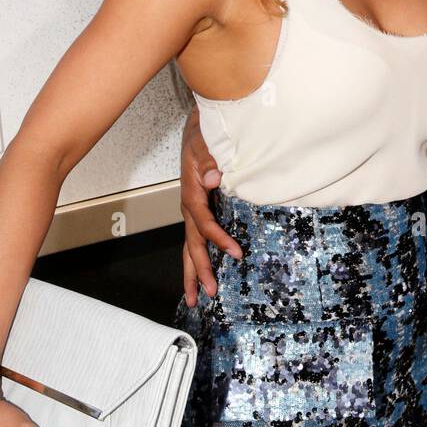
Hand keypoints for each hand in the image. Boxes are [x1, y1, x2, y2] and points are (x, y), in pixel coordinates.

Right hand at [180, 108, 240, 306]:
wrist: (199, 127)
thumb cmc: (204, 134)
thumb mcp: (206, 142)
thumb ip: (209, 160)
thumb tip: (212, 179)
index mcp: (192, 193)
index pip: (204, 223)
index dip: (218, 239)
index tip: (236, 253)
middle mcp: (189, 206)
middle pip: (192, 244)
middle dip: (200, 270)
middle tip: (211, 294)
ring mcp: (193, 210)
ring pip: (190, 247)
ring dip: (193, 272)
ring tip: (195, 299)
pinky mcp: (200, 210)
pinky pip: (198, 239)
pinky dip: (199, 258)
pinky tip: (204, 274)